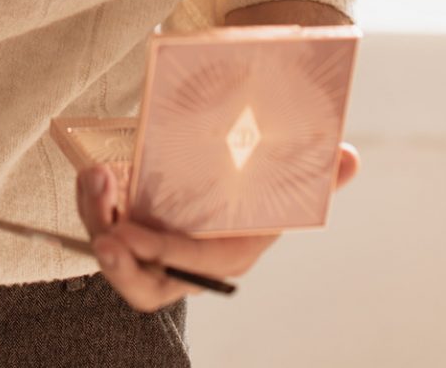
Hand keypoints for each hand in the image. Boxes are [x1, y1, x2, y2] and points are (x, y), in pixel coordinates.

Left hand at [75, 144, 359, 311]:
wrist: (228, 170)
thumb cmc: (258, 186)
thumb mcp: (287, 182)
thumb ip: (318, 175)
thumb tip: (352, 159)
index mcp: (226, 254)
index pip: (194, 265)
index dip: (161, 254)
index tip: (129, 232)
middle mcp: (184, 260)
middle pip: (144, 285)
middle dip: (120, 266)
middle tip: (104, 235)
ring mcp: (150, 242)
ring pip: (115, 251)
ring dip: (96, 217)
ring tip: (94, 177)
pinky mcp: (128, 219)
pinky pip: (103, 220)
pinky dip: (94, 199)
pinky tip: (94, 170)